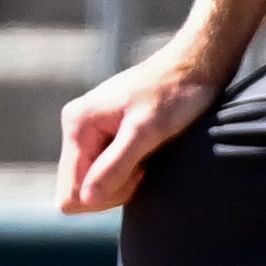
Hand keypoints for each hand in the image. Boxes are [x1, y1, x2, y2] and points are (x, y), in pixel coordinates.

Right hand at [54, 40, 226, 215]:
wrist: (194, 66)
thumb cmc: (174, 93)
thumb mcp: (146, 132)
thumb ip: (114, 166)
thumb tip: (84, 200)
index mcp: (77, 125)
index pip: (70, 191)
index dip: (104, 195)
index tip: (136, 172)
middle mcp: (76, 127)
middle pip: (80, 190)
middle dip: (114, 189)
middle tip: (145, 166)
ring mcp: (90, 130)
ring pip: (94, 182)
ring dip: (124, 180)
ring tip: (149, 156)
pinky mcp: (106, 132)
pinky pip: (105, 169)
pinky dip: (128, 171)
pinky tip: (147, 154)